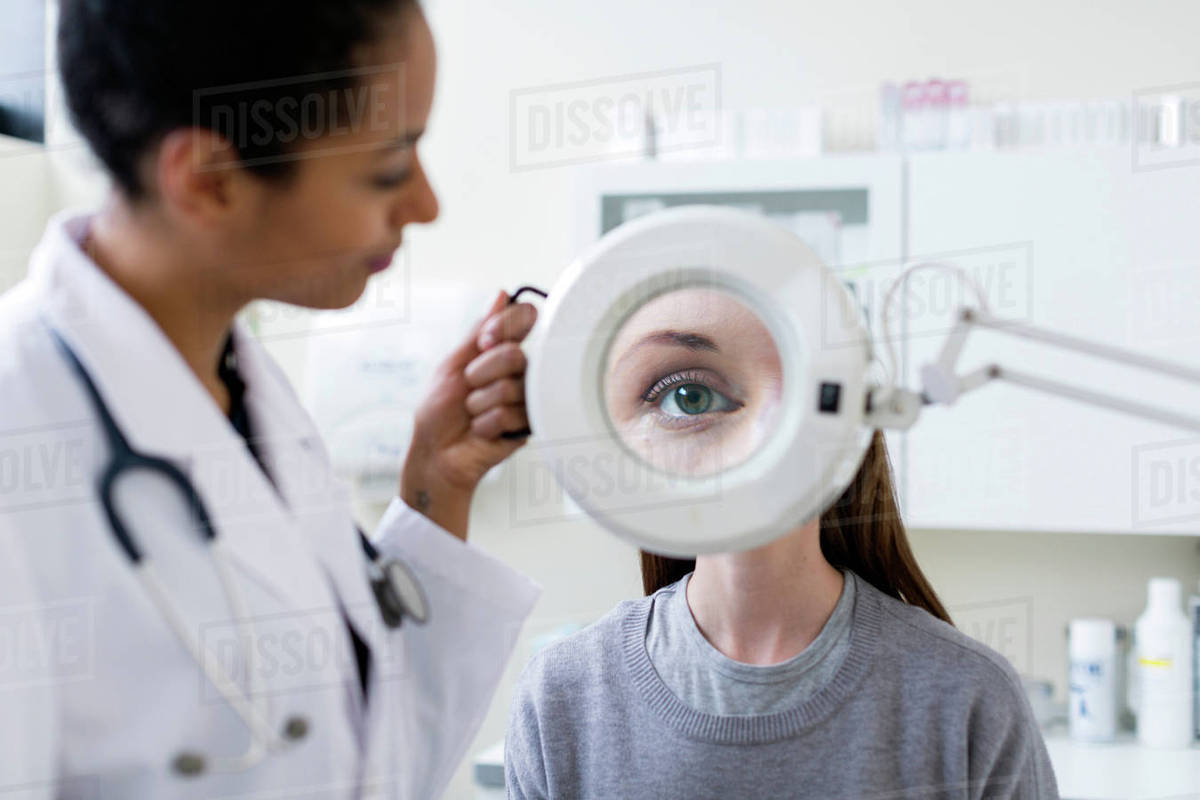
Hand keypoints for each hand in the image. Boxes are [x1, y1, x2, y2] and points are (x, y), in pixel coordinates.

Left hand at [399, 290, 538, 539]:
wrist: (436, 453)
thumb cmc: (439, 411)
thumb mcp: (452, 365)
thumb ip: (479, 331)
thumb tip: (502, 295)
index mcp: (501, 350)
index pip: (525, 318)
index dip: (506, 326)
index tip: (484, 342)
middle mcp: (519, 371)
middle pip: (514, 355)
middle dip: (481, 374)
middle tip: (469, 388)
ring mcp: (526, 398)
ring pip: (511, 388)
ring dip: (480, 404)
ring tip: (473, 415)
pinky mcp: (528, 426)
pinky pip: (512, 415)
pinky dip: (487, 424)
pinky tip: (481, 431)